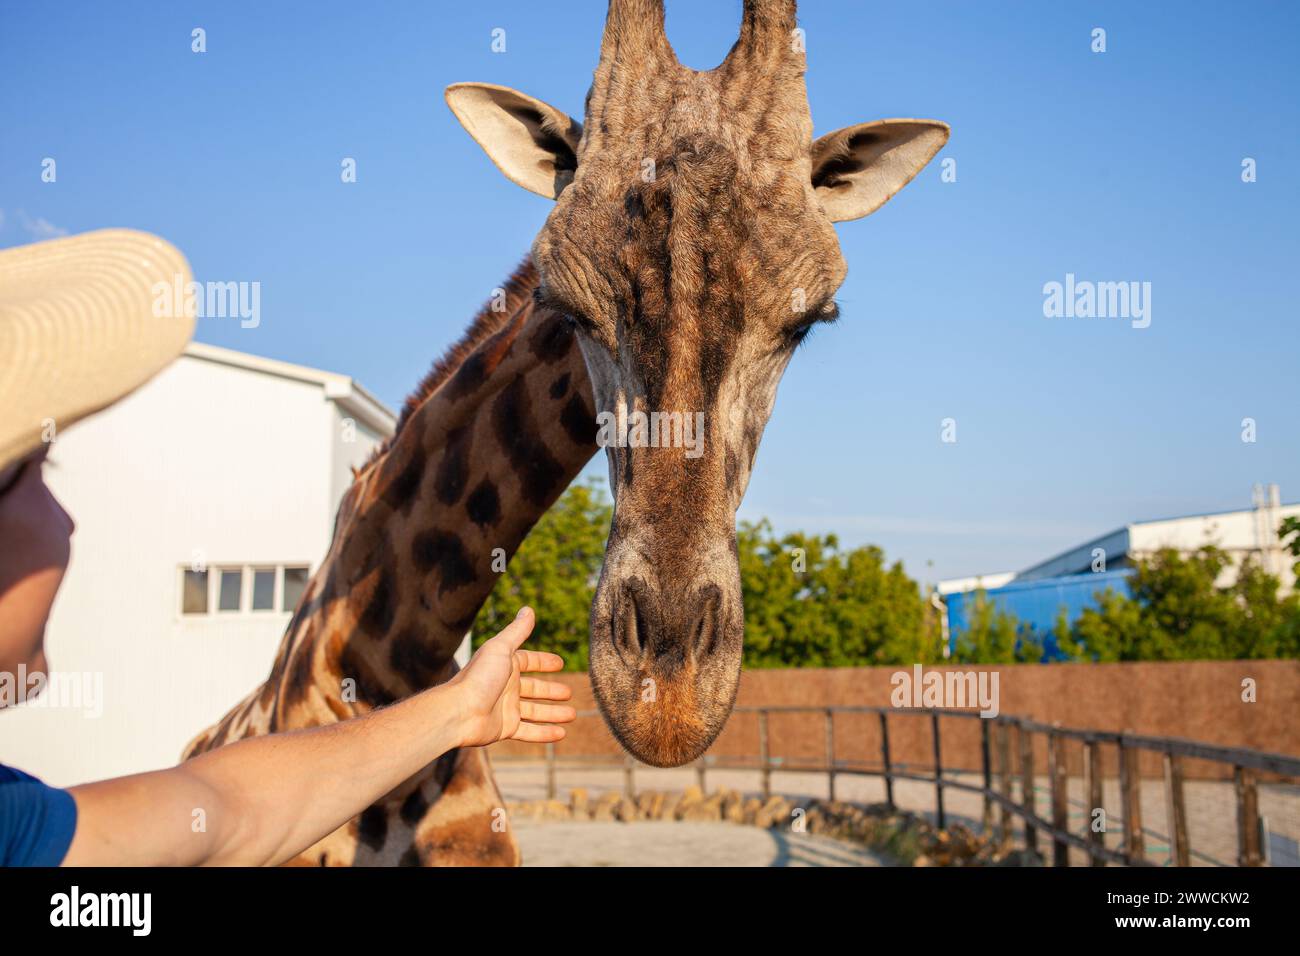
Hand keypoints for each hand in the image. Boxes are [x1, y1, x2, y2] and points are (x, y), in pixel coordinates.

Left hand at [447, 607, 574, 746]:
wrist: (459, 712)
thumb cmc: (479, 678)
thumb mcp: (500, 649)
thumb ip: (516, 631)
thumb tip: (528, 609)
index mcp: (505, 666)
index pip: (529, 661)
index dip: (544, 662)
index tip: (560, 663)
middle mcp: (506, 687)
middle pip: (534, 688)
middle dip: (552, 691)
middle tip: (569, 692)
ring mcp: (506, 708)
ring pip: (536, 711)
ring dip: (554, 713)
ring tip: (573, 715)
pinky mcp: (505, 728)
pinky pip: (530, 731)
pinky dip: (545, 732)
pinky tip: (561, 734)